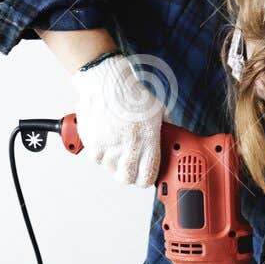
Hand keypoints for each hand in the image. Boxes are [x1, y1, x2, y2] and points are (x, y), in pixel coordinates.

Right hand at [71, 54, 163, 186]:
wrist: (108, 83)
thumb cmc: (132, 95)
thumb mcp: (158, 112)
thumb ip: (166, 129)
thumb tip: (171, 142)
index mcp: (147, 139)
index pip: (147, 176)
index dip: (146, 180)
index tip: (145, 178)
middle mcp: (128, 144)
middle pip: (126, 178)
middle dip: (129, 177)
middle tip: (130, 171)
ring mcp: (109, 144)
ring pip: (110, 169)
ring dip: (114, 164)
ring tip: (117, 151)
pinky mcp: (93, 141)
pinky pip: (96, 159)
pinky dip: (100, 155)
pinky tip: (106, 144)